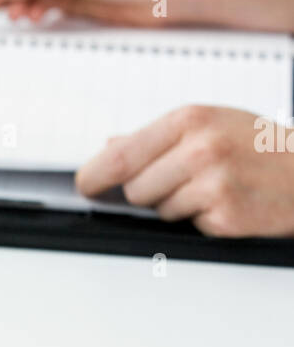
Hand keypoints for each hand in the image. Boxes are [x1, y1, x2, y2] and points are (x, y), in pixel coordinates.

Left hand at [77, 106, 293, 236]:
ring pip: (159, 211)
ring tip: (212, 189)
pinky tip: (226, 204)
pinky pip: (188, 227)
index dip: (95, 175)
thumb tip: (110, 147)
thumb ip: (158, 137)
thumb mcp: (212, 124)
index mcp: (190, 119)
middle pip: (135, 189)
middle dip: (149, 192)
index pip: (121, 155)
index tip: (85, 186)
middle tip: (182, 182)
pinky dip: (201, 222)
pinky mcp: (225, 217)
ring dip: (177, 208)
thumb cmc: (261, 148)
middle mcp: (200, 148)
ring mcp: (213, 184)